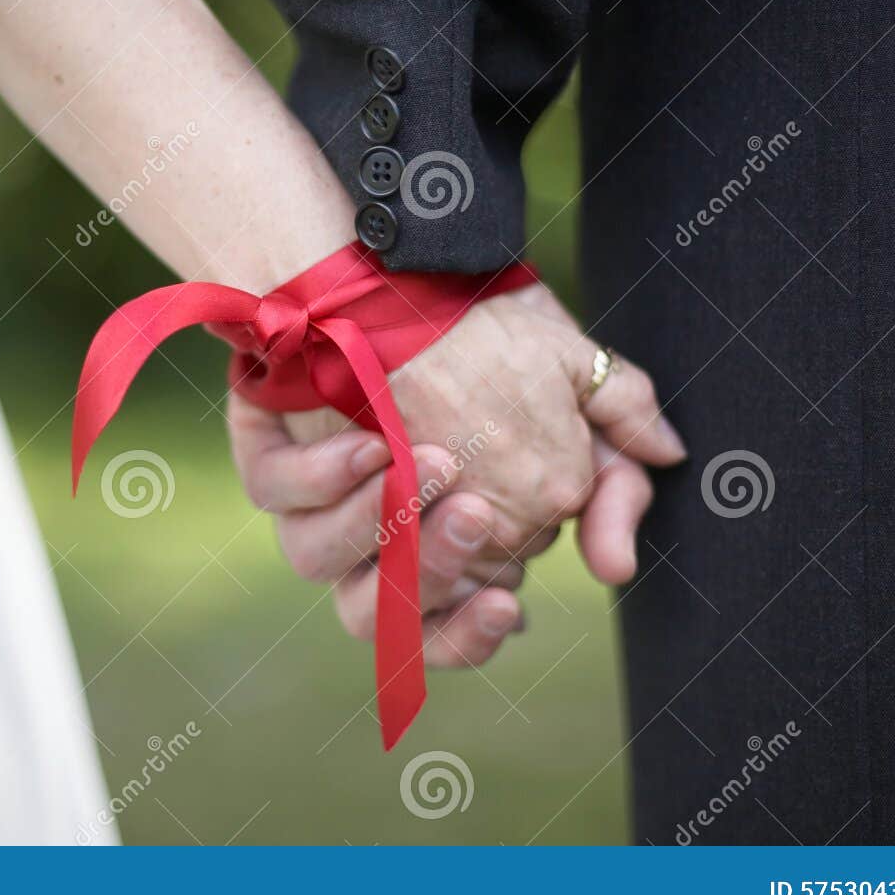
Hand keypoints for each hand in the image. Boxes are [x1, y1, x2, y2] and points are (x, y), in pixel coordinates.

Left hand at [229, 281, 686, 663]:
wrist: (418, 264)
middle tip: (471, 515)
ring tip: (428, 469)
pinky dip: (320, 478)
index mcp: (442, 544)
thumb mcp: (576, 400)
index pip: (449, 629)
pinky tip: (370, 448)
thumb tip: (620, 566)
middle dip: (427, 574)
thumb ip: (614, 480)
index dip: (472, 630)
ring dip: (373, 528)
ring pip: (318, 561)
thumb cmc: (500, 341)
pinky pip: (277, 490)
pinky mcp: (274, 449)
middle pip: (379, 615)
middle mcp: (373, 536)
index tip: (508, 604)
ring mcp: (319, 496)